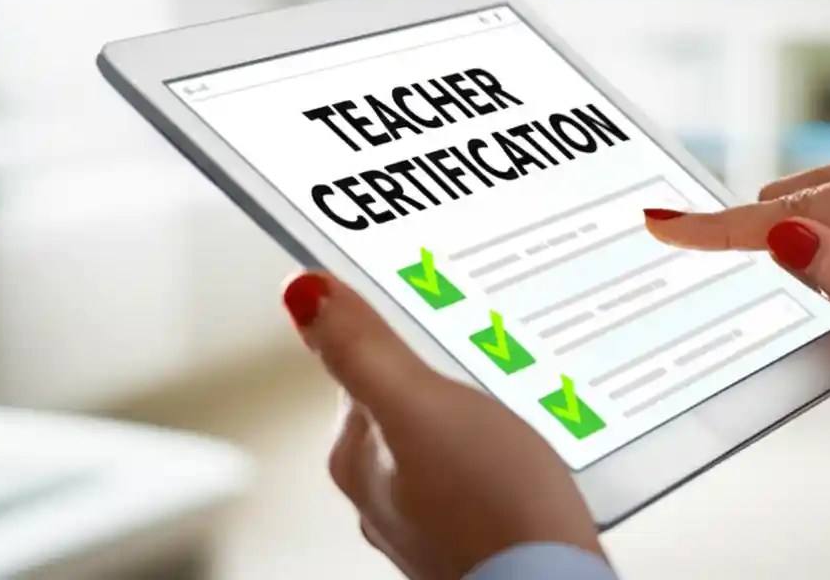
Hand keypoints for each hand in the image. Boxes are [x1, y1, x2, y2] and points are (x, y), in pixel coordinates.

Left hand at [282, 273, 603, 579]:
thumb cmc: (493, 509)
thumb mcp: (424, 408)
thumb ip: (365, 350)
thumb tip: (302, 291)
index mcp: (358, 458)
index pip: (363, 369)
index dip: (404, 336)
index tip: (441, 315)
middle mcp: (383, 495)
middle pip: (407, 406)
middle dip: (445, 378)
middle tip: (489, 360)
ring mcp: (429, 521)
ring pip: (444, 444)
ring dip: (475, 420)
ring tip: (516, 407)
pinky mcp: (474, 537)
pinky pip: (479, 479)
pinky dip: (498, 461)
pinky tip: (527, 459)